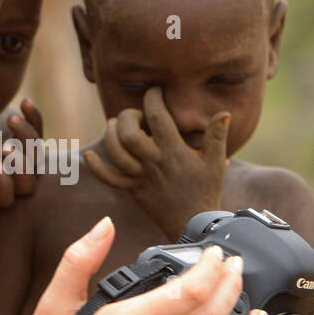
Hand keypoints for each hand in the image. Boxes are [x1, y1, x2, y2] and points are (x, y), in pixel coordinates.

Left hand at [84, 87, 228, 239]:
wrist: (194, 223)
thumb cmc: (206, 189)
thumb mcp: (215, 161)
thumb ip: (217, 135)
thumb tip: (225, 112)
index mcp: (175, 151)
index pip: (158, 117)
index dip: (152, 98)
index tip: (154, 91)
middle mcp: (154, 161)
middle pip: (129, 133)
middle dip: (127, 117)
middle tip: (135, 115)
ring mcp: (141, 176)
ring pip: (117, 152)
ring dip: (111, 134)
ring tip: (114, 124)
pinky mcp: (132, 189)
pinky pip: (109, 178)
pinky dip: (96, 167)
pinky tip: (88, 155)